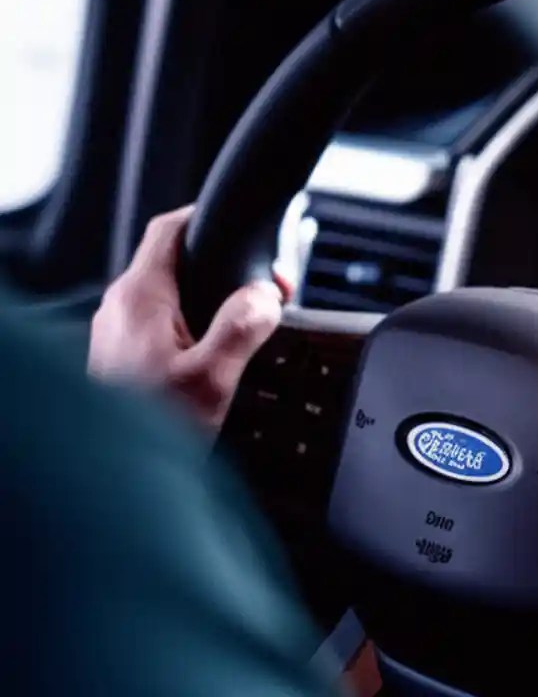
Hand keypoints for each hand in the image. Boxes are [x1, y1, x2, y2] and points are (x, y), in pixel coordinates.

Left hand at [89, 206, 282, 427]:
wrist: (108, 481)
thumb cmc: (149, 430)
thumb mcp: (211, 380)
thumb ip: (242, 328)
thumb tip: (266, 296)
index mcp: (140, 298)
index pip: (170, 230)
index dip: (207, 218)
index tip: (243, 227)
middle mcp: (121, 308)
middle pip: (175, 263)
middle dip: (224, 269)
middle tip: (267, 290)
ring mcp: (118, 334)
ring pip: (171, 296)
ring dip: (212, 301)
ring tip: (251, 323)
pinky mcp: (122, 359)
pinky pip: (164, 326)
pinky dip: (196, 327)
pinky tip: (220, 354)